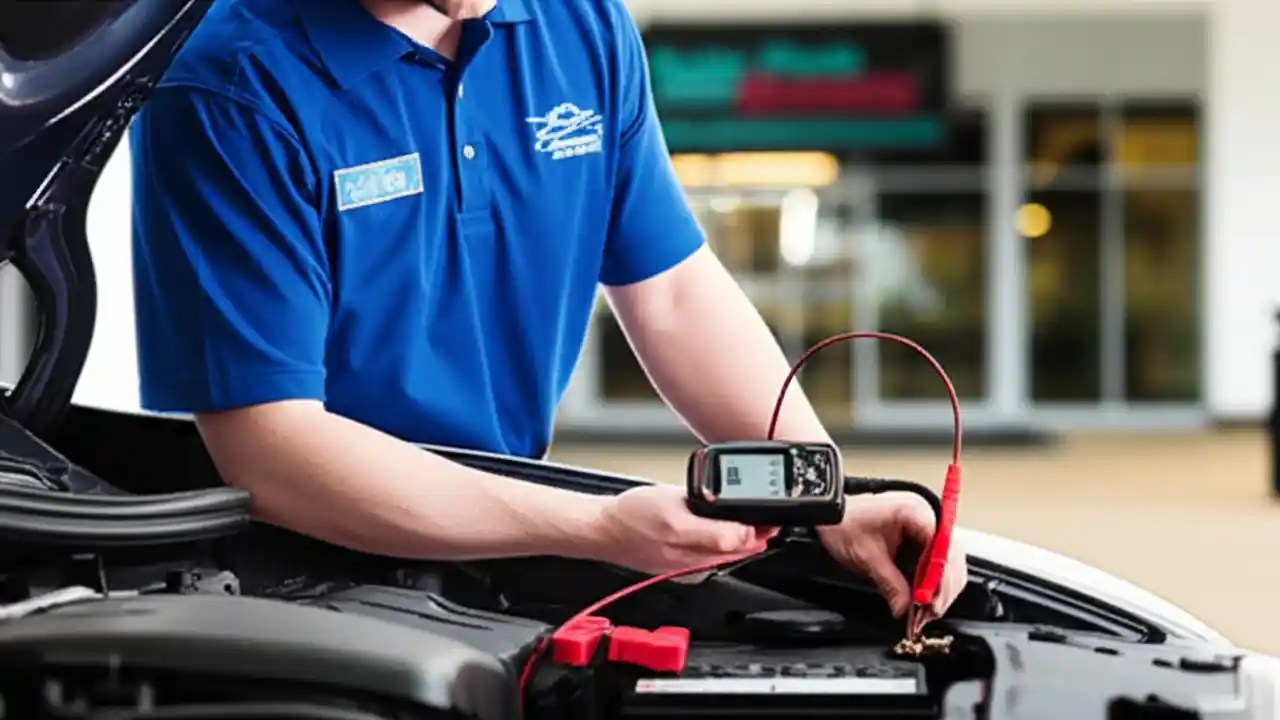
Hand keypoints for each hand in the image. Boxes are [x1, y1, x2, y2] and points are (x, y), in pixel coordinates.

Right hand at [593, 485, 775, 573]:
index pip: (737, 540)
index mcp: (686, 535)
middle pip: (734, 554)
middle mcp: (686, 558)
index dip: (757, 529)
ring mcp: (681, 567)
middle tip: (767, 525)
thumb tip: (739, 525)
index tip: (768, 520)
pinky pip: (707, 564)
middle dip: (754, 540)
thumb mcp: (672, 499)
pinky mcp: (676, 571)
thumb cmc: (630, 513)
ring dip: (740, 548)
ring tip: (751, 532)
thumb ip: (706, 509)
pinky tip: (724, 543)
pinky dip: (720, 554)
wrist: (602, 530)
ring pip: (722, 560)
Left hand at [816, 492, 967, 621]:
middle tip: (931, 612)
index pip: (943, 547)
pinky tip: (924, 597)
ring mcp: (924, 525)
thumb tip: (904, 609)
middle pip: (950, 555)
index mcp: (915, 512)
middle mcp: (925, 516)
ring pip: (947, 560)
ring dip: (940, 586)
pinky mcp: (918, 537)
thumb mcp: (866, 556)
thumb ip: (889, 583)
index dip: (942, 577)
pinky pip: (934, 560)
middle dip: (944, 587)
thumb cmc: (843, 523)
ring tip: (928, 610)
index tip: (933, 602)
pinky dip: (932, 580)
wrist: (827, 513)